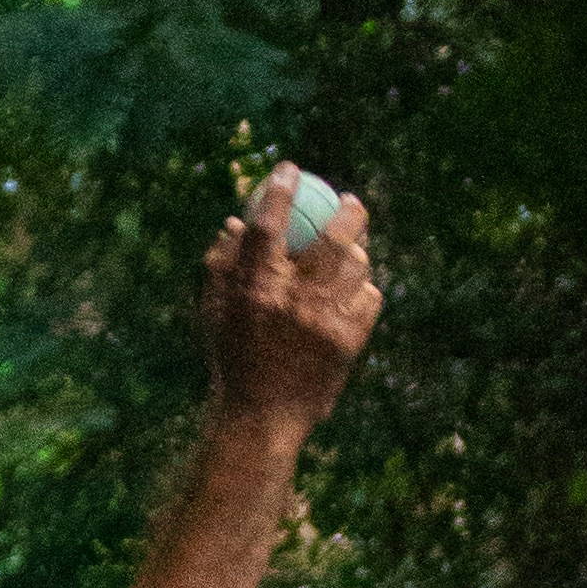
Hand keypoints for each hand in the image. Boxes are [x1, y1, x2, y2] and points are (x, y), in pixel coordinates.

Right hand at [202, 165, 379, 444]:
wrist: (262, 418)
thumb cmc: (233, 358)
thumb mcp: (216, 310)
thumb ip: (223, 264)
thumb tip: (238, 221)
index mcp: (255, 287)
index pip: (269, 223)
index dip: (280, 190)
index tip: (290, 169)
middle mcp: (293, 300)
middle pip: (334, 238)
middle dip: (349, 211)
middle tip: (350, 201)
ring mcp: (326, 321)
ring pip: (357, 266)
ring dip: (357, 253)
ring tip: (353, 249)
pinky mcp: (349, 342)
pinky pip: (370, 299)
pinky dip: (364, 290)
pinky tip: (355, 290)